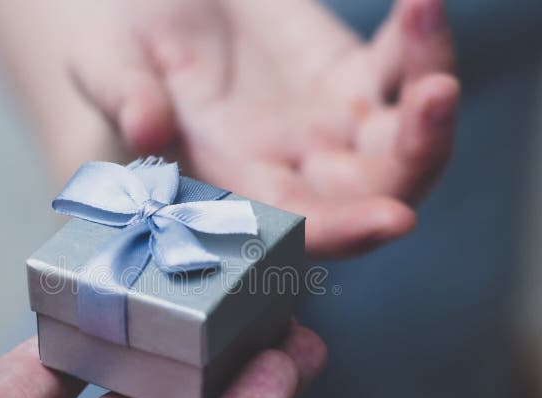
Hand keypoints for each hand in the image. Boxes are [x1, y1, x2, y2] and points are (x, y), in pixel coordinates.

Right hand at [67, 0, 458, 255]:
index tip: (392, 220)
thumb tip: (142, 128)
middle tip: (436, 94)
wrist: (154, 2)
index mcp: (228, 182)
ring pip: (401, 139)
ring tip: (425, 18)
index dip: (340, 231)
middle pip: (372, 192)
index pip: (292, 226)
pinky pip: (399, 68)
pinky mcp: (349, 78)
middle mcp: (287, 167)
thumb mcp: (105, 58)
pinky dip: (419, 39)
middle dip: (415, 158)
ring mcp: (327, 126)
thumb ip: (121, 93)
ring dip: (430, 100)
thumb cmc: (121, 33)